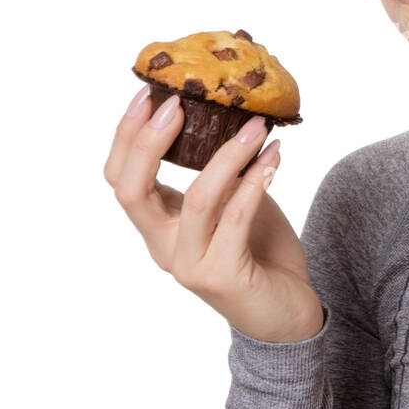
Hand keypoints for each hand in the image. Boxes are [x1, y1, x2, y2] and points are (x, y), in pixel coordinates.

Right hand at [104, 86, 324, 342]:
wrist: (288, 315)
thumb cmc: (259, 253)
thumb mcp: (233, 202)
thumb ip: (219, 170)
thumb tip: (229, 113)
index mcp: (158, 227)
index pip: (119, 178)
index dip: (126, 135)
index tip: (148, 94)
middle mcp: (164, 248)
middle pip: (131, 190)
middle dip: (148, 141)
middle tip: (178, 102)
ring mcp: (190, 266)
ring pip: (197, 199)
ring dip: (227, 154)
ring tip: (255, 126)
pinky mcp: (223, 277)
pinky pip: (237, 218)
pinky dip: (256, 180)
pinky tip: (274, 157)